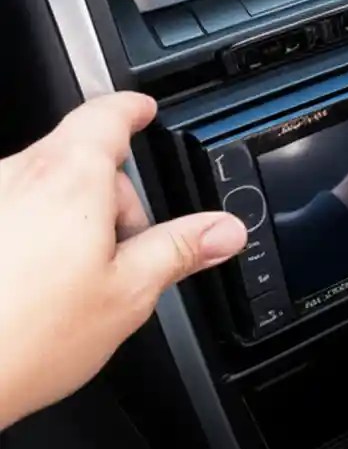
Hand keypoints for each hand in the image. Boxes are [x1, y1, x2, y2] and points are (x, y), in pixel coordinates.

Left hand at [0, 93, 246, 427]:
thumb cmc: (23, 339)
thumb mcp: (128, 294)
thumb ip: (180, 250)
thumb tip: (224, 230)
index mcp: (68, 180)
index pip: (105, 116)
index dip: (130, 109)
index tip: (143, 111)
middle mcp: (15, 177)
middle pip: (76, 161)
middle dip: (108, 198)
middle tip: (124, 254)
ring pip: (39, 190)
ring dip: (65, 220)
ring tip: (71, 285)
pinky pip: (8, 216)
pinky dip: (26, 238)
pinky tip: (31, 291)